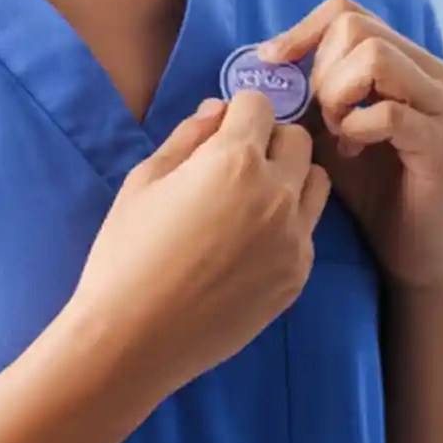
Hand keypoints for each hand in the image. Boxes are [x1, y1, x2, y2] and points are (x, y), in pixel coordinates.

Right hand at [73, 93, 330, 392]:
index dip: (237, 111)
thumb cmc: (127, 254)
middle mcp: (277, 193)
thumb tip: (218, 110)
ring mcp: (294, 237)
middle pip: (297, 139)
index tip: (221, 131)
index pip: (259, 104)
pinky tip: (247, 246)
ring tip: (249, 201)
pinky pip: (307, 230)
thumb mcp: (144, 181)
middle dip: (268, 140)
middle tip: (234, 165)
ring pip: (315, 182)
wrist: (135, 338)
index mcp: (235, 161)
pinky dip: (287, 224)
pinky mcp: (298, 274)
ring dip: (289, 178)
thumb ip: (188, 137)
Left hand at [259, 0, 442, 294]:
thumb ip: (307, 96)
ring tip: (337, 133)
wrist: (413, 253)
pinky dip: (356, 129)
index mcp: (406, 61)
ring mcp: (442, 104)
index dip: (302, 32)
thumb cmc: (370, 192)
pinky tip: (351, 154)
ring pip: (375, 57)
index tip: (272, 64)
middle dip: (321, 72)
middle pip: (357, 27)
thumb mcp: (328, 132)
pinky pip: (388, 112)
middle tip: (320, 118)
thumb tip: (261, 64)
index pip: (347, 11)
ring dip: (338, 95)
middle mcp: (432, 72)